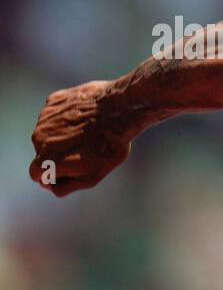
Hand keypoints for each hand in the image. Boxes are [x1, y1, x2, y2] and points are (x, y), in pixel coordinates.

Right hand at [29, 81, 133, 196]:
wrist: (120, 108)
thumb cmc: (110, 145)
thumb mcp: (93, 175)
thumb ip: (68, 185)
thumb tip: (49, 187)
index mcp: (48, 159)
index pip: (36, 174)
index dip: (51, 175)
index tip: (69, 170)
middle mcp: (39, 139)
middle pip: (43, 152)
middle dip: (59, 154)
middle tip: (86, 148)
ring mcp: (44, 118)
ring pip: (48, 132)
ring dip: (62, 135)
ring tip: (88, 131)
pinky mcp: (53, 102)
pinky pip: (56, 114)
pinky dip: (67, 118)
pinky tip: (87, 116)